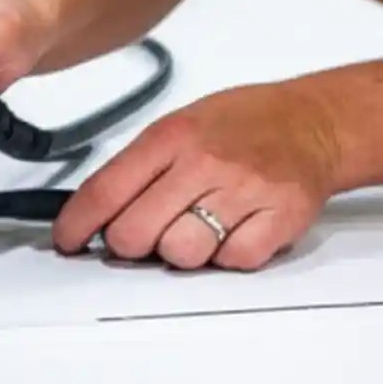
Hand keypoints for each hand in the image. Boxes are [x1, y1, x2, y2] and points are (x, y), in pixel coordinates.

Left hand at [52, 81, 339, 270]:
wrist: (314, 122)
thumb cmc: (245, 124)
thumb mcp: (181, 124)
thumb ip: (139, 167)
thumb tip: (95, 214)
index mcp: (173, 137)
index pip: (105, 191)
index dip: (78, 225)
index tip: (69, 240)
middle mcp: (205, 162)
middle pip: (135, 234)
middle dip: (131, 243)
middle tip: (146, 232)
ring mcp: (244, 191)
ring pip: (182, 255)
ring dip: (182, 251)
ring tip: (198, 225)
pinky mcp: (279, 218)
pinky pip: (232, 262)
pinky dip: (227, 256)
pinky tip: (232, 229)